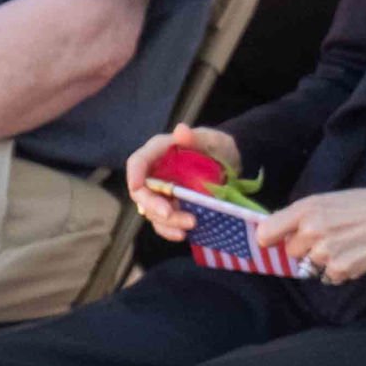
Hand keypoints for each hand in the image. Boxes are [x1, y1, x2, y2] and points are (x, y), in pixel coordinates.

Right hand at [126, 124, 241, 239]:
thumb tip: (181, 130)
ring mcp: (161, 192)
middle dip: (154, 206)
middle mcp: (155, 173)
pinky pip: (163, 223)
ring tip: (191, 224)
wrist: (231, 165)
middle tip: (170, 214)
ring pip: (152, 212)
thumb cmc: (218, 147)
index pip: (137, 163)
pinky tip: (183, 234)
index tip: (137, 189)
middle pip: (142, 193)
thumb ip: (196, 137)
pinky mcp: (171, 207)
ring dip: (168, 221)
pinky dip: (171, 230)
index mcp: (158, 152)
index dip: (133, 176)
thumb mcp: (212, 140)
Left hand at [256, 182, 365, 281]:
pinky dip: (340, 270)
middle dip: (306, 248)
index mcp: (307, 209)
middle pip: (291, 252)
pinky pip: (328, 277)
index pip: (267, 231)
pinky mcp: (340, 270)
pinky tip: (355, 255)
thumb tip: (282, 231)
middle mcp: (311, 230)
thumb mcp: (330, 199)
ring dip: (324, 261)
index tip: (275, 241)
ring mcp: (325, 252)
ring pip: (309, 266)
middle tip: (330, 237)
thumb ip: (304, 215)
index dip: (270, 238)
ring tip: (347, 245)